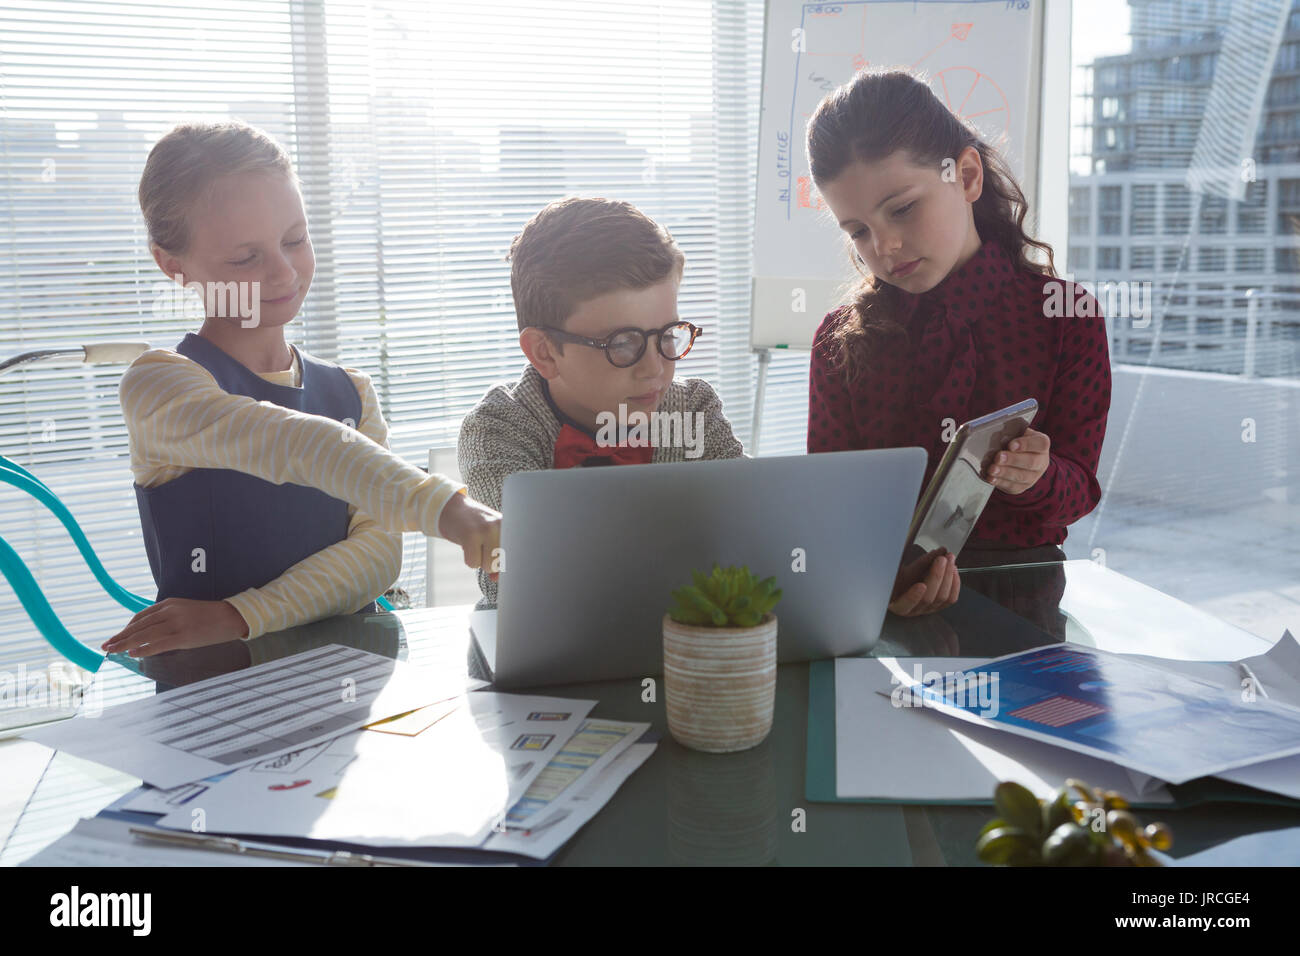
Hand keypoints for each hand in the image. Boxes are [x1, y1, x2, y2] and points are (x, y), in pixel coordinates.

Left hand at [102, 598, 248, 657]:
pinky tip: (132, 654)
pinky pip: (157, 644)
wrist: (232, 616)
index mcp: (169, 604)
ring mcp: (176, 624)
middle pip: (138, 626)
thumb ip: (169, 618)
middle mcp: (169, 612)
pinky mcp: (183, 636)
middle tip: (106, 646)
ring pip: (143, 635)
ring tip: (113, 651)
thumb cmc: (211, 616)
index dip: (126, 628)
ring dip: (125, 643)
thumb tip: (152, 632)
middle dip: (120, 636)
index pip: (141, 616)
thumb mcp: (186, 611)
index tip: (117, 637)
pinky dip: (142, 649)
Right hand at [437, 491, 502, 580]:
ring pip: (488, 566)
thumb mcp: (491, 539)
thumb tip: (495, 578)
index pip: (518, 555)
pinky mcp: (471, 535)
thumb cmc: (474, 527)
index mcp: (510, 526)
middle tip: (483, 547)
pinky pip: (473, 563)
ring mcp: (487, 529)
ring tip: (475, 544)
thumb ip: (497, 558)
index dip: (509, 566)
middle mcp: (501, 526)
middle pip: (502, 565)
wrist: (452, 508)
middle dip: (491, 563)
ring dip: (479, 561)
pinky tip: (466, 545)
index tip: (506, 567)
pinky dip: (469, 560)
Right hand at [889, 552, 959, 616]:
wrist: (907, 584)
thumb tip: (936, 552)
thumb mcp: (902, 570)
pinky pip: (952, 598)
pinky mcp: (940, 606)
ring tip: (949, 559)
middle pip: (928, 598)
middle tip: (941, 559)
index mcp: (898, 605)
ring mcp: (928, 609)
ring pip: (942, 597)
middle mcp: (914, 610)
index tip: (921, 585)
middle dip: (936, 576)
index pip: (905, 605)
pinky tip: (953, 569)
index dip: (913, 597)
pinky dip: (955, 582)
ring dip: (948, 576)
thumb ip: (917, 564)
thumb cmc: (901, 578)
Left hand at [985, 427, 1049, 493]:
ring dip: (1005, 473)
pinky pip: (1013, 486)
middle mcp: (1041, 461)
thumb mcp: (1017, 433)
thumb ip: (1011, 432)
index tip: (1011, 445)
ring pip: (1022, 476)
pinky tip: (991, 478)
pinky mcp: (1022, 486)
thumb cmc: (1016, 441)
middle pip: (1031, 462)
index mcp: (1041, 444)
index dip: (1026, 444)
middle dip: (1013, 460)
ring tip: (992, 469)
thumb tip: (997, 434)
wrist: (1019, 457)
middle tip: (998, 457)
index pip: (1041, 443)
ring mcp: (1033, 476)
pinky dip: (1000, 482)